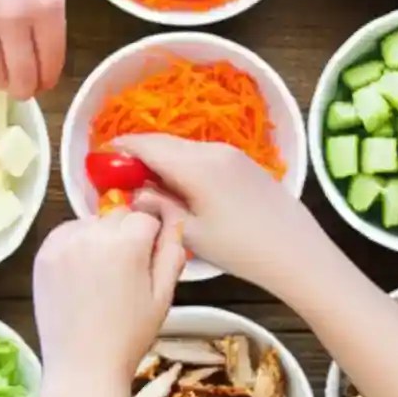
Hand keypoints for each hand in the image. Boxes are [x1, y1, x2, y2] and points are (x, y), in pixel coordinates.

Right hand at [0, 0, 64, 98]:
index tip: (44, 83)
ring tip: (0, 69)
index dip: (48, 80)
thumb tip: (41, 58)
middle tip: (22, 87)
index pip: (51, 63)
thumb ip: (48, 17)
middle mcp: (17, 20)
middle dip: (25, 89)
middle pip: (23, 79)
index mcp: (48, 6)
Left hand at [33, 209, 183, 382]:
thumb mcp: (164, 295)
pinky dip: (75, 245)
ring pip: (91, 223)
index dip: (151, 239)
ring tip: (100, 275)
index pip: (146, 218)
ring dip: (99, 238)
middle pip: (118, 216)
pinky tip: (80, 274)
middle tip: (123, 272)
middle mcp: (93, 233)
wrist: (83, 366)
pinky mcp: (43, 254)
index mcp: (127, 242)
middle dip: (125, 236)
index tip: (146, 264)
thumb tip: (172, 220)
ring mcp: (63, 242)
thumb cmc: (130, 335)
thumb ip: (171, 252)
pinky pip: (66, 234)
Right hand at [108, 134, 330, 289]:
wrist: (298, 253)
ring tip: (144, 183)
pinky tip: (178, 187)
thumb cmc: (241, 248)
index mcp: (195, 164)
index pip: (145, 145)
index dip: (119, 149)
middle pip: (163, 143)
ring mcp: (231, 154)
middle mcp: (212, 149)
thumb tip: (133, 193)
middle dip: (137, 154)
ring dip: (160, 159)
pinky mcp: (244, 163)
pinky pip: (201, 155)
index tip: (99, 159)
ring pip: (183, 149)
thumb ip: (156, 207)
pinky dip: (181, 164)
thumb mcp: (190, 233)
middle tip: (116, 174)